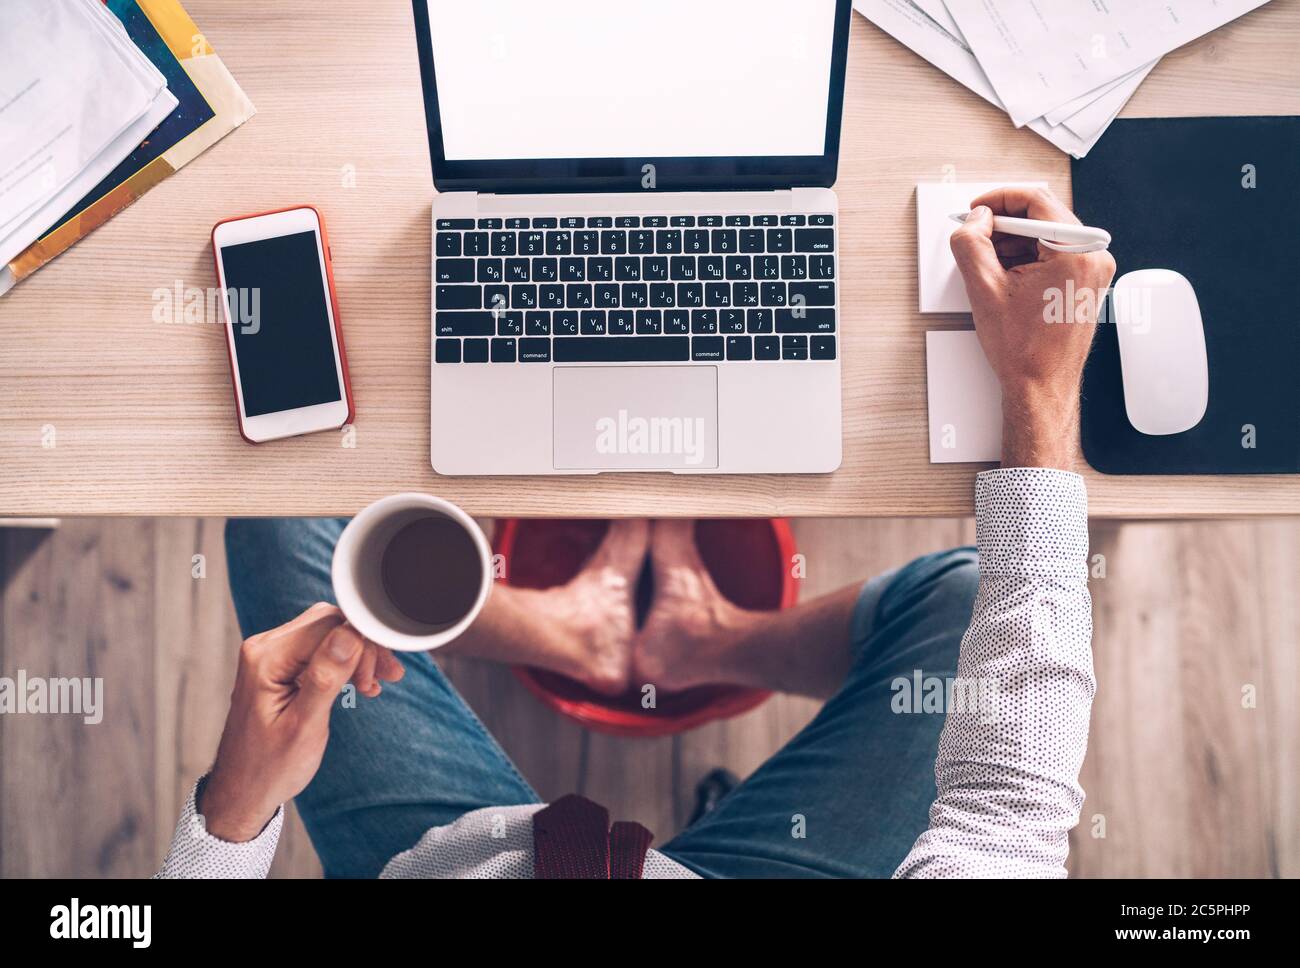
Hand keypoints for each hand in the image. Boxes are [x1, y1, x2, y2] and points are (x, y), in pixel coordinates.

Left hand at [199, 603, 404, 841]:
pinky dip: (345, 663)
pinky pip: (320, 649)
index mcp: (265, 659)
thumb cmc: (269, 768)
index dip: (363, 643)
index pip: (328, 625)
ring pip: (329, 634)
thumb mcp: (303, 727)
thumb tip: (351, 635)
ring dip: (358, 655)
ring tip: (376, 684)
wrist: (243, 791)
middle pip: (329, 623)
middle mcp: (264, 649)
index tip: (382, 673)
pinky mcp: (280, 666)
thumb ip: (326, 678)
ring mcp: (271, 656)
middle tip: (385, 678)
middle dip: (363, 647)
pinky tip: (361, 683)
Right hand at [949, 186, 1116, 469]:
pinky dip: (1028, 257)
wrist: (1041, 387)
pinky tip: (1006, 277)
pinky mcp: (1088, 281)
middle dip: (1003, 224)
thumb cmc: (1023, 351)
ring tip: (989, 266)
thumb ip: (971, 243)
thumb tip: (974, 221)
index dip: (998, 199)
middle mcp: (1093, 256)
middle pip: (1042, 216)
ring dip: (1013, 243)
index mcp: (1075, 252)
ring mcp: (1094, 269)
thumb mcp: (984, 290)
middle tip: (976, 237)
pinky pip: (1055, 253)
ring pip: (1047, 235)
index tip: (977, 209)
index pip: (1035, 200)